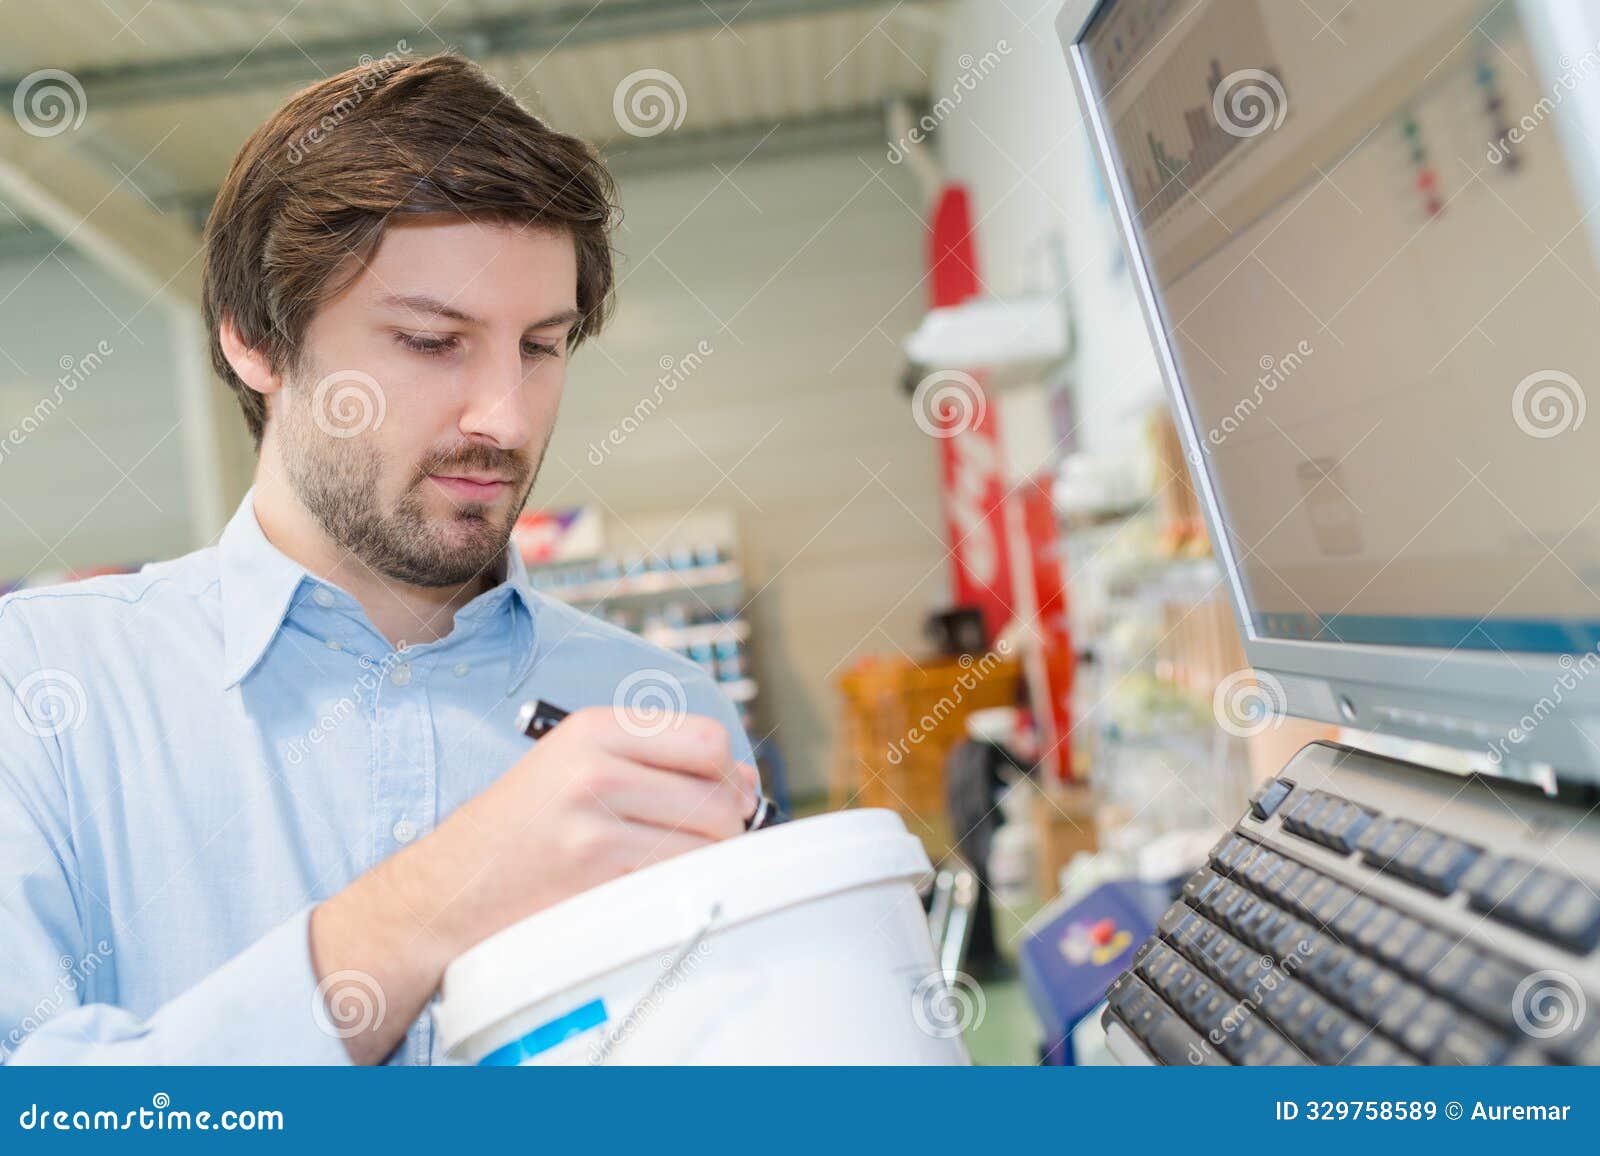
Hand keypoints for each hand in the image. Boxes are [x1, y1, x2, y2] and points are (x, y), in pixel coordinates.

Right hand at [309, 708, 754, 1062]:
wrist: (450, 889)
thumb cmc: (521, 828)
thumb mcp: (575, 765)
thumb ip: (658, 760)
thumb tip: (746, 782)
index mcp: (592, 731)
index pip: (707, 740)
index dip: (726, 773)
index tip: (717, 795)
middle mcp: (593, 772)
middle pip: (717, 796)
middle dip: (725, 824)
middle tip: (701, 841)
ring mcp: (593, 830)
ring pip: (706, 844)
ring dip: (707, 861)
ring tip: (672, 865)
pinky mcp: (594, 882)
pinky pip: (676, 881)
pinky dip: (680, 888)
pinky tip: (652, 888)